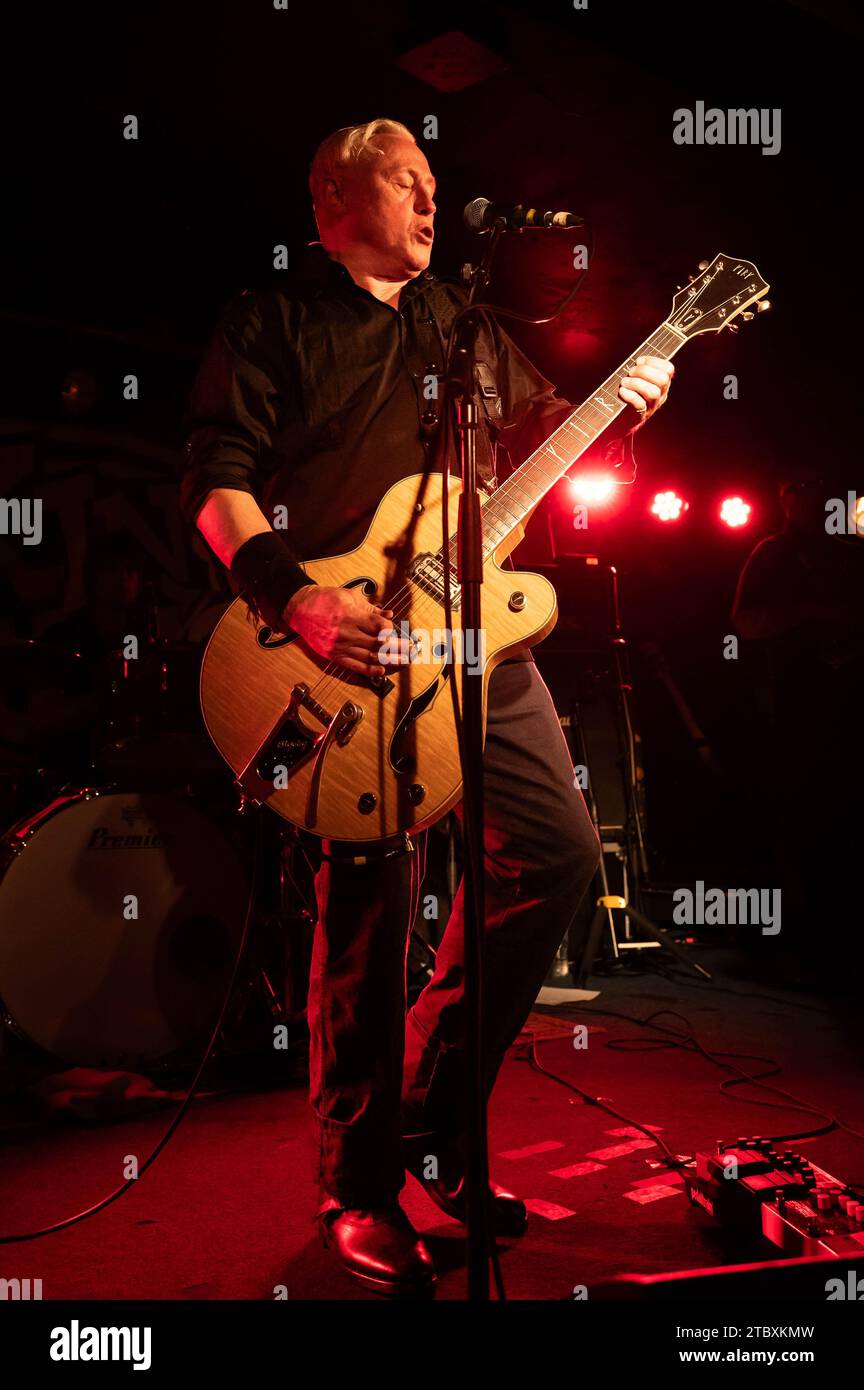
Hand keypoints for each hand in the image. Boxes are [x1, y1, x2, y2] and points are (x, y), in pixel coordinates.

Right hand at [282, 585, 412, 676]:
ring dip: (389, 660)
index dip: (391, 629)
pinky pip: (355, 666)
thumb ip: (370, 607)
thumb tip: (389, 614)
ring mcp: (340, 646)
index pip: (379, 625)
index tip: (398, 630)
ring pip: (370, 656)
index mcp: (351, 615)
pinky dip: (369, 670)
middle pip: (379, 643)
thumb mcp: (348, 596)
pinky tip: (382, 671)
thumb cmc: (325, 600)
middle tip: (411, 650)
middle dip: (398, 647)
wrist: (300, 609)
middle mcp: (347, 633)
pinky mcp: (334, 656)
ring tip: (404, 661)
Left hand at [618, 355, 673, 421]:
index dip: (653, 361)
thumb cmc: (630, 392)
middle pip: (663, 380)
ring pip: (653, 393)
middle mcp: (661, 394)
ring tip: (624, 382)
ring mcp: (653, 405)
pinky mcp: (641, 415)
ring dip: (636, 383)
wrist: (624, 418)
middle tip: (630, 372)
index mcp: (663, 383)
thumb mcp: (639, 378)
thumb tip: (639, 361)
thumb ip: (642, 368)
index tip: (639, 361)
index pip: (668, 369)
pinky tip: (622, 391)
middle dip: (644, 371)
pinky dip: (630, 396)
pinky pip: (640, 405)